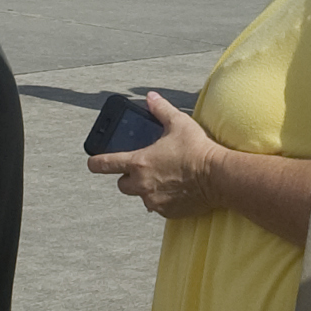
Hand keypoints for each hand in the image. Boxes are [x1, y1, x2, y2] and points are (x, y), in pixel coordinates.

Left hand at [87, 93, 220, 217]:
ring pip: (141, 196)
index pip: (105, 164)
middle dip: (129, 177)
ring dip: (148, 188)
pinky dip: (164, 199)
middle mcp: (142, 184)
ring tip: (166, 178)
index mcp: (139, 163)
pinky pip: (158, 206)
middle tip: (144, 169)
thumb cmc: (198, 150)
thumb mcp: (179, 123)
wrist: (218, 177)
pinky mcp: (167, 212)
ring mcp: (153, 200)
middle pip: (122, 184)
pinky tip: (177, 189)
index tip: (92, 163)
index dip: (96, 162)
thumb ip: (161, 110)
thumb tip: (151, 98)